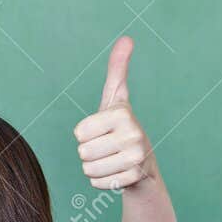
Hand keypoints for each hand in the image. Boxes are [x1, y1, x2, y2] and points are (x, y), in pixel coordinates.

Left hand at [73, 36, 156, 191]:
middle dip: (90, 152)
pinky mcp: (133, 179)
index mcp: (122, 114)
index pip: (79, 133)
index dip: (85, 134)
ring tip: (111, 159)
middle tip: (107, 147)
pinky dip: (102, 181)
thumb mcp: (116, 99)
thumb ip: (118, 69)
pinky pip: (96, 183)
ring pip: (88, 169)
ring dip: (94, 167)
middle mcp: (134, 134)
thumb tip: (127, 38)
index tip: (103, 131)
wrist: (143, 164)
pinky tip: (116, 172)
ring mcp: (135, 158)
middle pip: (82, 152)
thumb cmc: (121, 127)